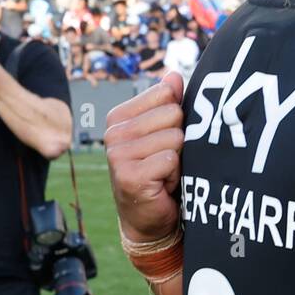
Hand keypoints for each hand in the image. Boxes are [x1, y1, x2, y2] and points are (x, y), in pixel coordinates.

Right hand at [105, 71, 184, 242]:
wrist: (148, 218)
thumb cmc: (160, 172)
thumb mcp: (165, 132)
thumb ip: (169, 102)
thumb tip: (174, 75)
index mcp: (119, 117)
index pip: (166, 94)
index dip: (176, 120)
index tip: (165, 141)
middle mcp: (113, 134)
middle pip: (174, 114)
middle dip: (180, 139)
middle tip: (167, 160)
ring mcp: (119, 155)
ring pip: (175, 137)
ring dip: (178, 159)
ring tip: (164, 173)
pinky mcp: (130, 175)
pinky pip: (171, 159)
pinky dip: (175, 174)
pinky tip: (163, 186)